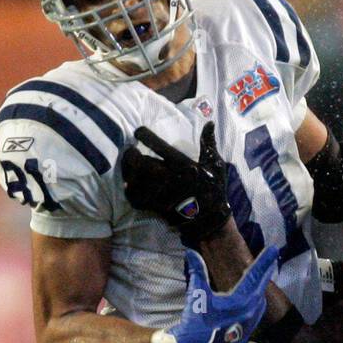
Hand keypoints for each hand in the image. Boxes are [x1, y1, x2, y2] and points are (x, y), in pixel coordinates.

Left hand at [121, 122, 231, 241]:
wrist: (211, 220)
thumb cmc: (214, 190)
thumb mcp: (216, 165)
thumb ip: (209, 144)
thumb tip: (209, 122)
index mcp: (184, 165)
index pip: (159, 146)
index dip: (145, 136)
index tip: (138, 131)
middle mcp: (171, 179)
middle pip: (142, 163)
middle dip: (132, 155)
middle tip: (129, 151)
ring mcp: (162, 195)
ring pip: (136, 180)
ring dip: (128, 171)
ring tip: (126, 164)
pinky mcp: (157, 208)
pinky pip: (136, 198)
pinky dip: (129, 191)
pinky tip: (128, 183)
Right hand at [169, 245, 279, 342]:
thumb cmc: (195, 322)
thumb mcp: (196, 294)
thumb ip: (198, 272)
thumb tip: (191, 252)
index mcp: (239, 302)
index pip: (254, 277)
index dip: (264, 262)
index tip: (274, 250)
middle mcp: (248, 313)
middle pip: (260, 288)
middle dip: (265, 273)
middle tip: (271, 259)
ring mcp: (248, 325)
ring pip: (259, 303)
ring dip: (261, 289)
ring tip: (262, 278)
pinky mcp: (244, 334)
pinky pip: (256, 315)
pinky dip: (256, 304)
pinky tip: (254, 300)